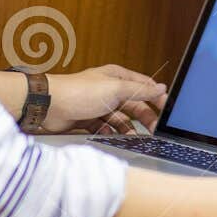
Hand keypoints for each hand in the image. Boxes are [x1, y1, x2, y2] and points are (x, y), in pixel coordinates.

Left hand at [43, 64, 166, 135]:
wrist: (49, 105)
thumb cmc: (80, 92)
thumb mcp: (115, 89)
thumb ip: (139, 90)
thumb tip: (161, 88)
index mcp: (117, 77)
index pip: (144, 86)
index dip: (156, 98)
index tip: (167, 112)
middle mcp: (109, 90)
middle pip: (134, 105)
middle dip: (144, 118)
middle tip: (154, 131)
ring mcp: (98, 106)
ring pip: (120, 120)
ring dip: (127, 129)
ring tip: (134, 139)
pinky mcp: (88, 120)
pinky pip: (105, 129)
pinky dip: (110, 134)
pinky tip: (113, 138)